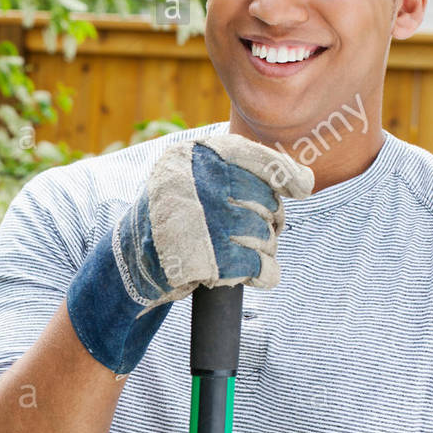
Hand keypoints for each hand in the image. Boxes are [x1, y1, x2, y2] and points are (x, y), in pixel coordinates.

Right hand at [65, 132, 311, 374]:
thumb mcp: (193, 182)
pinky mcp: (203, 257)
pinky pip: (257, 265)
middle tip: (252, 234)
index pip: (254, 157)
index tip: (302, 187)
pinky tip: (260, 276)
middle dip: (269, 221)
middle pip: (264, 200)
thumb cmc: (175, 222)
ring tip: (241, 255)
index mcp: (192, 156)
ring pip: (263, 234)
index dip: (285, 173)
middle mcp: (194, 181)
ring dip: (263, 250)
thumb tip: (303, 179)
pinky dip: (265, 274)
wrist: (129, 265)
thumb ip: (237, 173)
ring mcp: (198, 219)